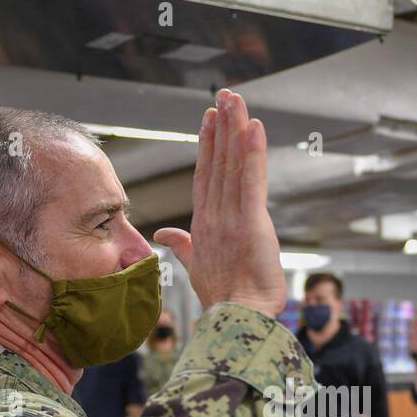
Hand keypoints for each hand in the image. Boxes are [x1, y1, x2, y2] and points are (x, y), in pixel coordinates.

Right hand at [154, 89, 284, 316]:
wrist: (235, 320)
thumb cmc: (222, 298)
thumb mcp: (196, 266)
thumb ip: (182, 245)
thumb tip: (162, 234)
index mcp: (204, 224)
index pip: (206, 176)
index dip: (208, 146)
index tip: (210, 119)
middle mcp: (215, 215)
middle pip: (217, 162)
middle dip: (221, 127)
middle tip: (224, 95)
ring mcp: (231, 217)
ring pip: (232, 165)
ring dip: (234, 130)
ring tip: (235, 99)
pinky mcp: (251, 223)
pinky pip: (252, 181)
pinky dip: (254, 154)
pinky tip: (254, 128)